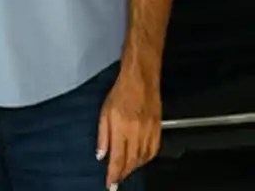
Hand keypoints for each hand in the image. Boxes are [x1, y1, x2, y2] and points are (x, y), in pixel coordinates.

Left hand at [97, 67, 161, 187]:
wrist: (141, 80)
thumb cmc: (121, 92)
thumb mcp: (104, 113)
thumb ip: (103, 136)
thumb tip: (101, 155)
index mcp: (122, 127)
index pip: (118, 158)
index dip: (114, 174)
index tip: (110, 184)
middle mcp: (137, 132)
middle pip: (131, 161)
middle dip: (123, 173)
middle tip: (116, 180)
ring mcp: (149, 131)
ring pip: (143, 158)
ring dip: (134, 168)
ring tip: (125, 172)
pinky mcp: (158, 129)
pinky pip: (154, 151)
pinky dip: (146, 159)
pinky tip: (140, 161)